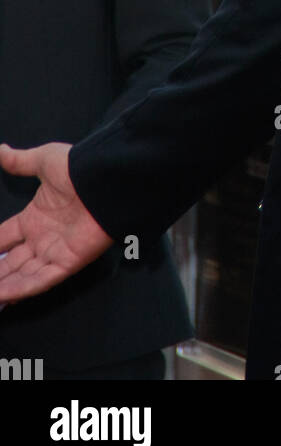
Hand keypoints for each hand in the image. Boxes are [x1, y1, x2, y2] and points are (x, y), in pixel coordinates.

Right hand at [0, 143, 112, 304]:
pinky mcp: (68, 262)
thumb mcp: (44, 161)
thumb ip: (20, 162)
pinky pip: (41, 281)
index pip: (4, 238)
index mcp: (34, 218)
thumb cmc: (75, 169)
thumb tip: (0, 149)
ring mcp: (54, 251)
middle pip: (11, 262)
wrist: (105, 179)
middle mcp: (41, 238)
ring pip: (22, 275)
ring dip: (3, 286)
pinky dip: (21, 289)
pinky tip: (3, 296)